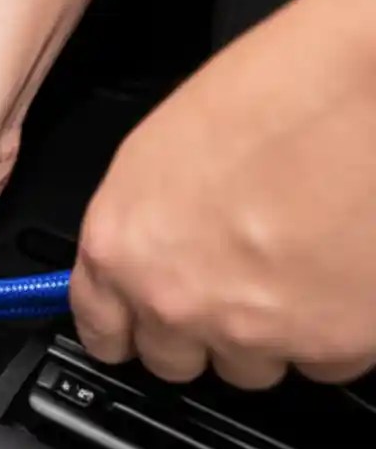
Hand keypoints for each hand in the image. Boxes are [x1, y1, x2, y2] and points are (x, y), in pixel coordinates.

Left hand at [71, 0, 375, 388]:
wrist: (367, 83)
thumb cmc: (279, 90)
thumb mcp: (164, 150)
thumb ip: (145, 224)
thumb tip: (147, 257)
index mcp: (122, 247)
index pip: (99, 327)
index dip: (122, 326)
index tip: (136, 327)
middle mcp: (176, 299)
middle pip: (173, 359)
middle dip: (198, 329)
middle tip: (235, 281)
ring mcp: (251, 330)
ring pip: (248, 366)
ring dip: (266, 331)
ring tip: (295, 268)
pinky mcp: (328, 344)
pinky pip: (320, 364)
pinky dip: (329, 332)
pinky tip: (337, 278)